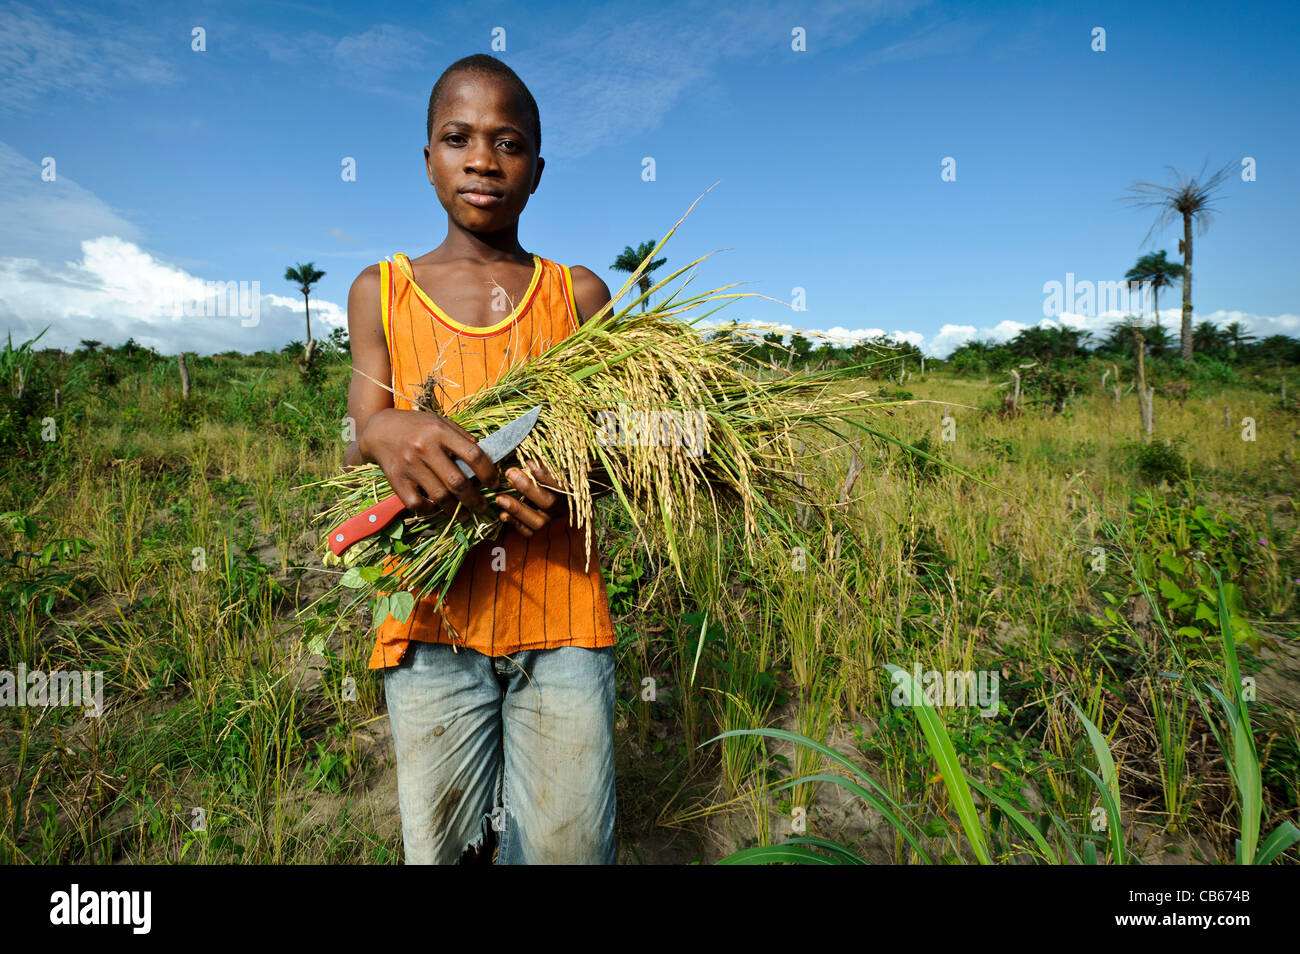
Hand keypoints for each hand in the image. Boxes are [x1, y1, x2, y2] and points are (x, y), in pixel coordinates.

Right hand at [357, 408, 499, 518]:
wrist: (380, 430)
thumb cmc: (417, 427)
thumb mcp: (441, 423)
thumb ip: (462, 438)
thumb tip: (487, 458)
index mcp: (440, 432)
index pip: (473, 455)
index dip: (488, 473)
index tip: (494, 484)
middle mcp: (425, 448)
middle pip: (457, 482)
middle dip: (475, 499)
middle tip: (483, 506)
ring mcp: (409, 466)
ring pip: (440, 496)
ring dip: (457, 509)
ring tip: (466, 512)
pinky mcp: (397, 480)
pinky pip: (417, 504)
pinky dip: (430, 510)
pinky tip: (438, 508)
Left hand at [494, 459, 567, 536]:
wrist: (545, 496)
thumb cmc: (546, 477)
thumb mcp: (548, 469)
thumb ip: (542, 466)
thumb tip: (528, 460)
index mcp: (569, 491)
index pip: (560, 484)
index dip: (544, 475)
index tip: (528, 463)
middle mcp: (562, 508)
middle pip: (548, 502)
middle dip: (527, 488)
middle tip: (510, 474)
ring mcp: (551, 521)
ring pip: (538, 522)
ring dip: (517, 509)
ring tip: (500, 498)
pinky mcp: (538, 530)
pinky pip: (528, 532)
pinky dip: (514, 523)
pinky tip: (502, 514)